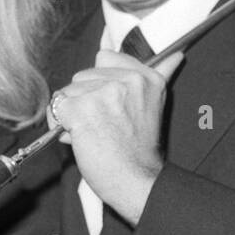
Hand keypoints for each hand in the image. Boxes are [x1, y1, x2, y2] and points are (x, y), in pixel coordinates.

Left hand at [49, 47, 183, 224]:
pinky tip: (76, 137)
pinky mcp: (83, 108)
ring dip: (72, 113)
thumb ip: (161, 76)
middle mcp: (128, 80)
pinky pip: (57, 106)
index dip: (98, 81)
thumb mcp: (154, 106)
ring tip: (93, 134)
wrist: (136, 181)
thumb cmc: (139, 151)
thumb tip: (177, 53)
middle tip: (103, 126)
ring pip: (68, 91)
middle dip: (84, 100)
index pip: (105, 57)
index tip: (108, 103)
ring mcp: (104, 92)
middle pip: (83, 75)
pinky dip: (59, 124)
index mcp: (147, 78)